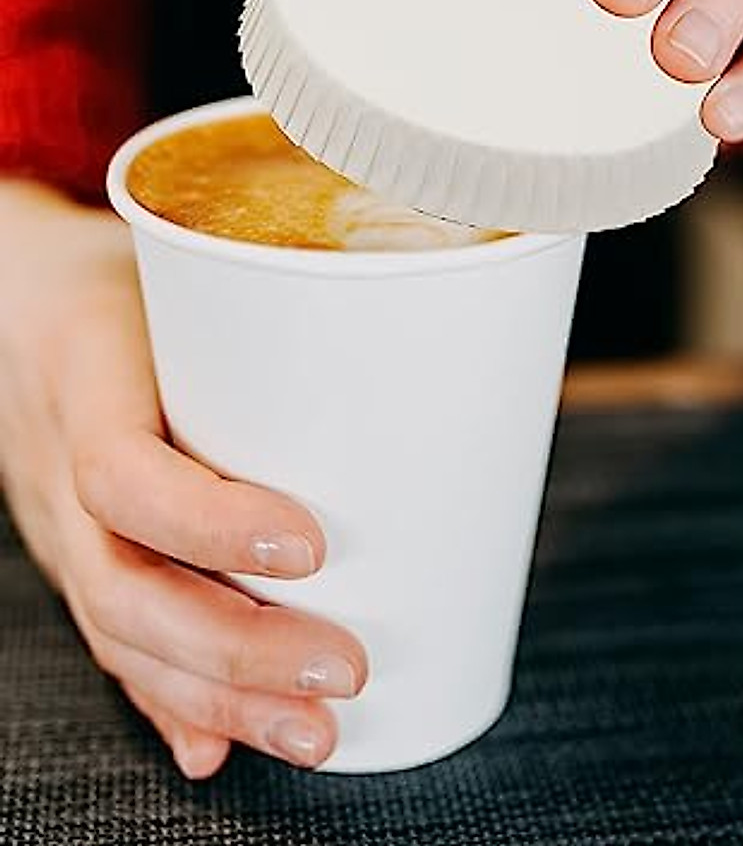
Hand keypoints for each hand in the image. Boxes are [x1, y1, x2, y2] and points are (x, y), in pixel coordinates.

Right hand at [0, 182, 367, 778]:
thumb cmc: (130, 273)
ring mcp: (57, 521)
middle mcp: (57, 461)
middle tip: (343, 671)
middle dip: (237, 651)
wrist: (19, 295)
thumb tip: (435, 340)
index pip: (120, 471)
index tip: (312, 549)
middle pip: (123, 587)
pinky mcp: (78, 552)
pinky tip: (219, 742)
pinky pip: (113, 638)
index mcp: (89, 373)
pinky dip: (170, 699)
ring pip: (120, 633)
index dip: (210, 524)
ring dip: (221, 697)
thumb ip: (283, 307)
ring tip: (314, 732)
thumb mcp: (190, 266)